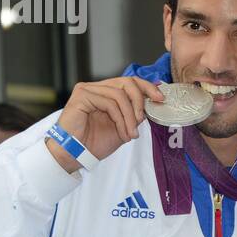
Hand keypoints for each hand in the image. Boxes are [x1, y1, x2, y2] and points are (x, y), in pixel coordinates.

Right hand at [46, 77, 164, 171]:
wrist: (75, 155)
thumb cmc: (95, 142)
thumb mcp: (123, 126)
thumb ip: (135, 112)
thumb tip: (153, 101)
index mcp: (105, 92)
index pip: (130, 81)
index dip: (147, 87)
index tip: (161, 98)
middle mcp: (95, 87)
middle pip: (127, 82)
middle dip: (140, 101)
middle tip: (142, 120)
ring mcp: (87, 89)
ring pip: (120, 95)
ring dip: (130, 117)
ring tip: (131, 134)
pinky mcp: (81, 95)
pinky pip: (109, 103)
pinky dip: (120, 119)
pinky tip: (122, 133)